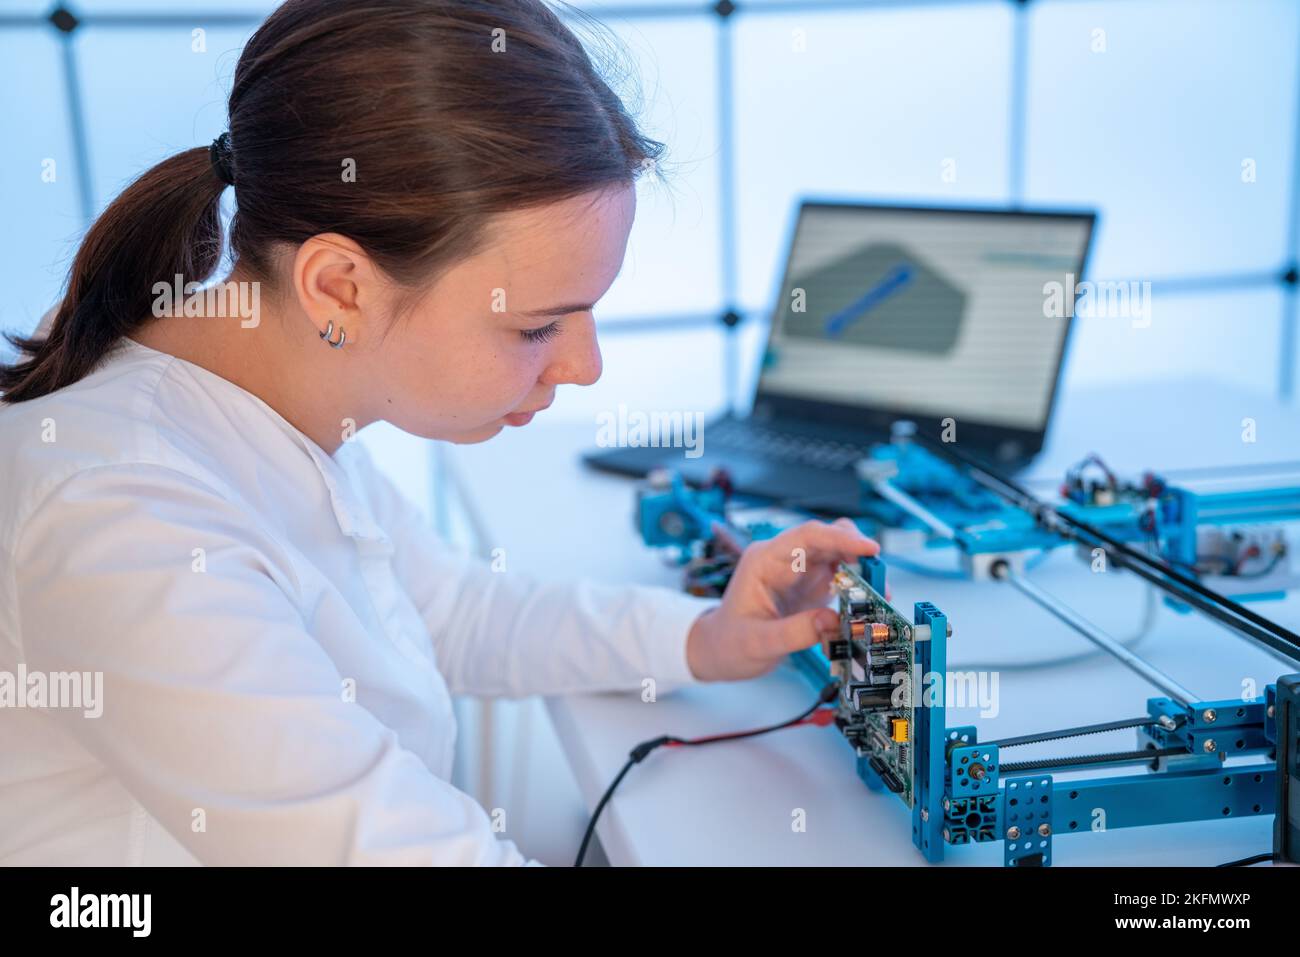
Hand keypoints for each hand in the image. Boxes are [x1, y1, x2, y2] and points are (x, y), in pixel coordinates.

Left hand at [685, 518, 879, 681]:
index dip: (840, 538)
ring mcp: (799, 572)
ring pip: (838, 556)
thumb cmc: (729, 642)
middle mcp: (784, 560)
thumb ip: (796, 632)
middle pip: (828, 539)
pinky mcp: (809, 588)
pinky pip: (840, 578)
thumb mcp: (758, 642)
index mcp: (765, 560)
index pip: (807, 536)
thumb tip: (834, 621)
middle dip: (857, 551)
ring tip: (878, 593)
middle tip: (879, 575)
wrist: (721, 651)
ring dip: (860, 570)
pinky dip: (856, 588)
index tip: (869, 548)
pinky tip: (866, 605)